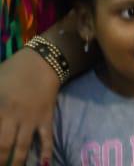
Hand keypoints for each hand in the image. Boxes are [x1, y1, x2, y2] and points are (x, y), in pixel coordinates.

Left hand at [0, 46, 57, 165]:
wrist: (43, 61)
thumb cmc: (13, 70)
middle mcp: (14, 118)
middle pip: (4, 147)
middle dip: (1, 161)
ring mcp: (32, 119)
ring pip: (23, 147)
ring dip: (17, 162)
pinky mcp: (46, 118)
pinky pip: (47, 138)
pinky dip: (46, 152)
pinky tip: (45, 164)